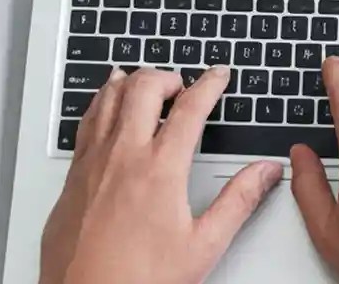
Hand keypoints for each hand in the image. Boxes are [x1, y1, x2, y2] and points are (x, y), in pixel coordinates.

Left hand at [40, 67, 281, 283]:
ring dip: (130, 82)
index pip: (190, 108)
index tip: (218, 75)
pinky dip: (101, 103)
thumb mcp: (203, 246)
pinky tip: (105, 106)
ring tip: (143, 80)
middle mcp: (123, 156)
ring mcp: (93, 163)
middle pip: (143, 89)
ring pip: (109, 99)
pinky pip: (87, 123)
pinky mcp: (72, 177)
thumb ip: (238, 202)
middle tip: (182, 84)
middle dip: (167, 76)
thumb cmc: (138, 280)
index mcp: (160, 169)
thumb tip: (265, 173)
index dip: (209, 84)